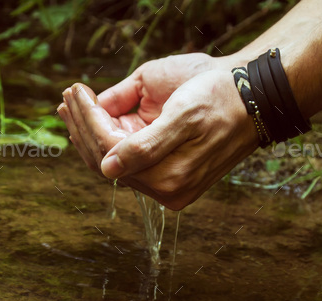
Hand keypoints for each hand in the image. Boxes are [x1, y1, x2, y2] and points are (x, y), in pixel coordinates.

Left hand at [59, 68, 258, 209]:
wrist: (253, 98)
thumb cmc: (221, 97)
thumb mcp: (183, 115)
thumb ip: (146, 146)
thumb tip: (106, 168)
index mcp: (170, 177)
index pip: (111, 152)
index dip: (89, 121)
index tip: (76, 91)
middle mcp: (167, 188)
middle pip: (108, 161)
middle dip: (83, 126)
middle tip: (67, 96)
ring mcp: (168, 184)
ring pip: (115, 162)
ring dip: (91, 133)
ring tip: (74, 105)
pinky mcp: (170, 174)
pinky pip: (130, 160)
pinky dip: (109, 139)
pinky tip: (98, 119)